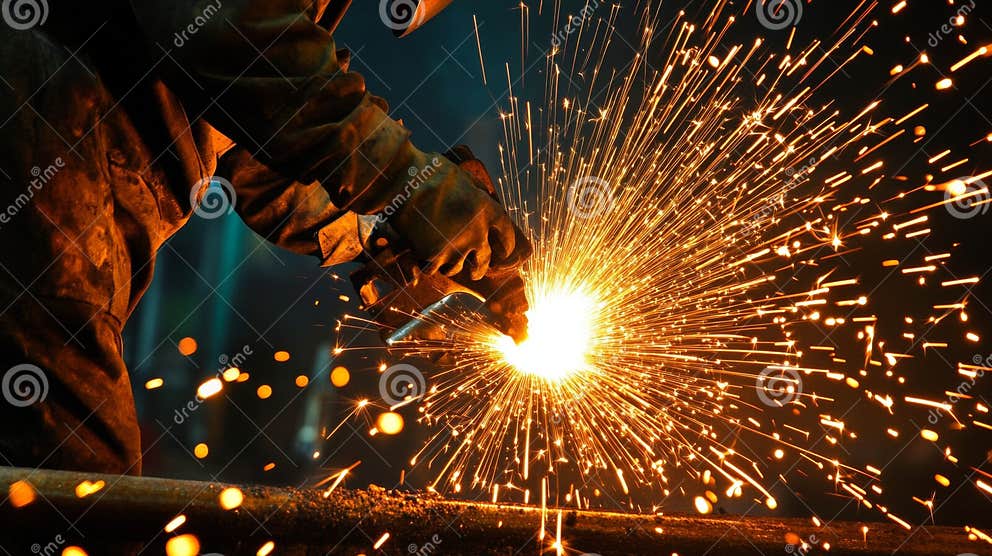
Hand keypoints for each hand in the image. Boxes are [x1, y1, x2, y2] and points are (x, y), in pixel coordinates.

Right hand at [388, 148, 530, 279]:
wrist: (403, 184)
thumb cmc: (430, 173)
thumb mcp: (462, 176)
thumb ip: (475, 191)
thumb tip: (482, 196)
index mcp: (485, 210)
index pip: (506, 232)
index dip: (507, 244)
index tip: (505, 251)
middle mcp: (475, 233)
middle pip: (484, 261)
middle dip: (480, 269)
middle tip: (475, 272)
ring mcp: (455, 247)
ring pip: (456, 268)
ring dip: (450, 265)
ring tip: (442, 259)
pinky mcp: (434, 256)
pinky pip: (433, 269)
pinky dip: (428, 264)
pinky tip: (422, 257)